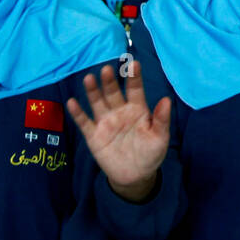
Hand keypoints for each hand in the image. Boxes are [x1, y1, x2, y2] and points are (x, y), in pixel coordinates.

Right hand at [67, 63, 170, 202]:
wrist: (135, 176)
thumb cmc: (150, 153)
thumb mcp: (160, 138)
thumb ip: (161, 120)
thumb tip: (166, 100)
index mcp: (137, 109)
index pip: (135, 89)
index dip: (134, 77)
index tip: (134, 63)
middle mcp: (120, 111)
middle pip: (113, 93)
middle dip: (110, 81)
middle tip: (107, 69)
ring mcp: (106, 122)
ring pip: (98, 103)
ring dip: (93, 91)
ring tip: (89, 78)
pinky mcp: (94, 135)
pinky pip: (84, 122)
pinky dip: (78, 113)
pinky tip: (72, 102)